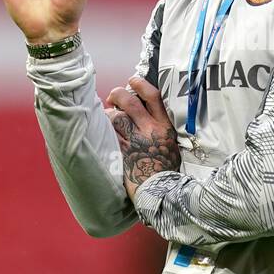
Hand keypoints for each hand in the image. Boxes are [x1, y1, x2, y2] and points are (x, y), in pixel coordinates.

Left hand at [106, 75, 180, 201]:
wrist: (162, 192)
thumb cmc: (167, 170)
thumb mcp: (171, 144)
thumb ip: (160, 128)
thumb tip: (145, 112)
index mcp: (165, 126)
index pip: (153, 95)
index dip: (140, 84)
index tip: (132, 81)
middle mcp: (150, 130)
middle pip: (129, 101)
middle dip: (117, 94)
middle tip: (113, 98)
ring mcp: (135, 140)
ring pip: (115, 116)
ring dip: (108, 113)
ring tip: (108, 116)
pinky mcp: (123, 152)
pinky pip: (109, 133)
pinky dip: (104, 129)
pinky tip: (102, 130)